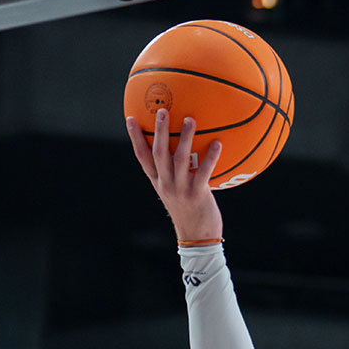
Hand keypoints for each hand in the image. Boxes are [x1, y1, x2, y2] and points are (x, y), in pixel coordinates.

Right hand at [126, 108, 223, 243]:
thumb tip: (184, 150)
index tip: (130, 118)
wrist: (197, 237)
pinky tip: (218, 143)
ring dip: (185, 138)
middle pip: (158, 153)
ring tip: (190, 119)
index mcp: (158, 182)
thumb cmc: (189, 211)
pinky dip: (210, 157)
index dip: (135, 138)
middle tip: (162, 110)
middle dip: (159, 131)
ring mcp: (181, 189)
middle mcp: (166, 184)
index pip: (142, 157)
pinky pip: (204, 172)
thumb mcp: (176, 191)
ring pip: (179, 159)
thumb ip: (176, 173)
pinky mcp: (197, 195)